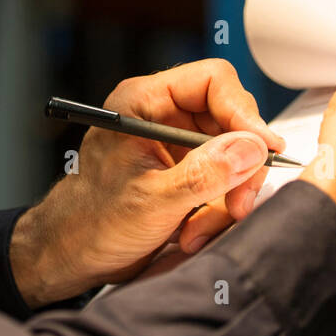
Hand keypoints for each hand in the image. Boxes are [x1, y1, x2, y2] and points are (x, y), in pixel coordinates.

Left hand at [9, 59, 286, 307]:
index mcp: (144, 101)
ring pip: (232, 155)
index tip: (264, 148)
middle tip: (238, 205)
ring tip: (198, 231)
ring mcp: (176, 143)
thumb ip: (203, 173)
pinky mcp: (185, 170)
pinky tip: (193, 233)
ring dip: (226, 198)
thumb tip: (251, 147)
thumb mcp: (153, 201)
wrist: (72, 254)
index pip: (212, 81)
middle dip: (238, 167)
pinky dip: (217, 209)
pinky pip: (223, 180)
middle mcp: (163, 115)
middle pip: (230, 119)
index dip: (243, 111)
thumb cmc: (92, 221)